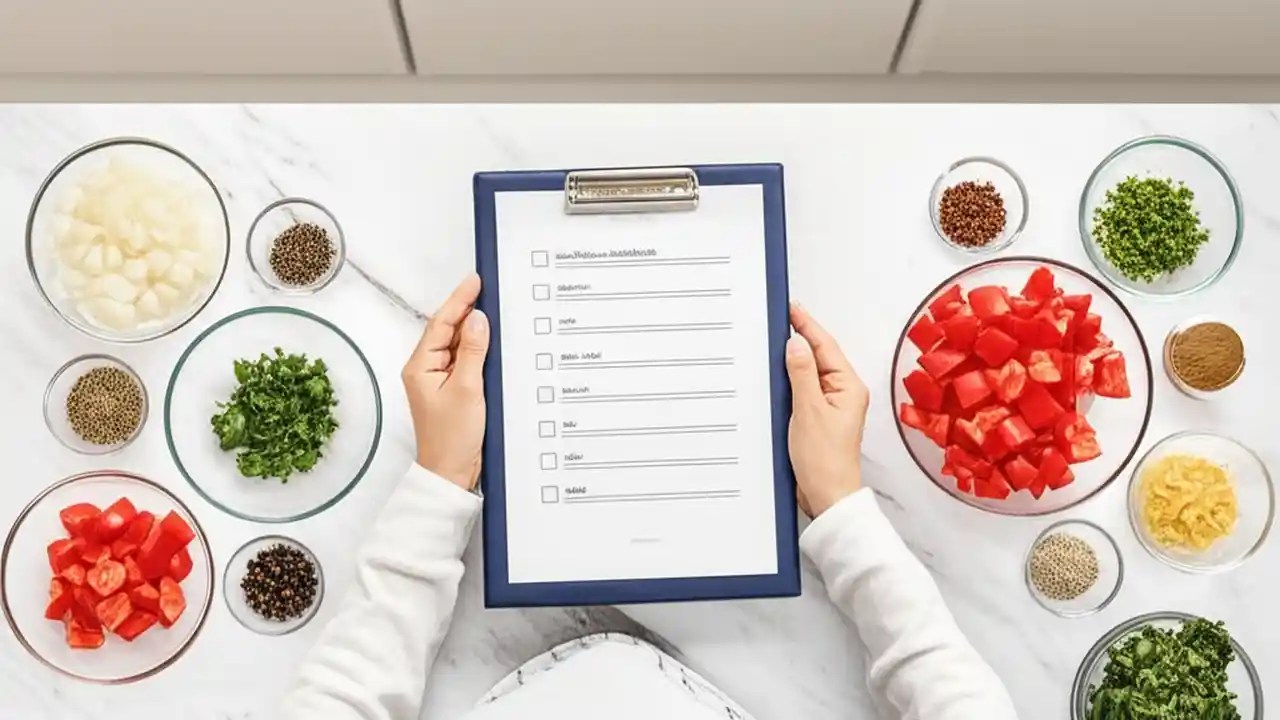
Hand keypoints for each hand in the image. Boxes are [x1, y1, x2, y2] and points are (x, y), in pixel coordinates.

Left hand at [402, 274, 489, 490]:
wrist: (451, 473)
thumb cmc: (452, 438)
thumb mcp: (466, 389)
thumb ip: (472, 350)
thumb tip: (477, 318)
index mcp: (420, 366)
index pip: (440, 324)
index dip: (458, 300)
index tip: (475, 281)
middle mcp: (425, 370)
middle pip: (446, 331)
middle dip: (465, 309)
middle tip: (487, 288)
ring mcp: (438, 380)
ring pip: (456, 345)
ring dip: (472, 328)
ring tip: (492, 308)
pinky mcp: (452, 391)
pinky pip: (463, 361)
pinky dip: (476, 349)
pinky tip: (490, 341)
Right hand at [785, 303, 869, 517]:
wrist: (826, 495)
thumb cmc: (824, 461)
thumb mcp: (808, 410)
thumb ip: (802, 374)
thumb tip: (797, 344)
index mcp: (848, 387)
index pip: (825, 346)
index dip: (807, 325)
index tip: (792, 308)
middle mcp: (843, 393)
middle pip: (819, 356)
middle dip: (800, 337)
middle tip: (781, 317)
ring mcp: (831, 406)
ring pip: (810, 372)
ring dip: (794, 359)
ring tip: (776, 340)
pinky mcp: (818, 418)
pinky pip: (804, 389)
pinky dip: (792, 379)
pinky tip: (779, 375)